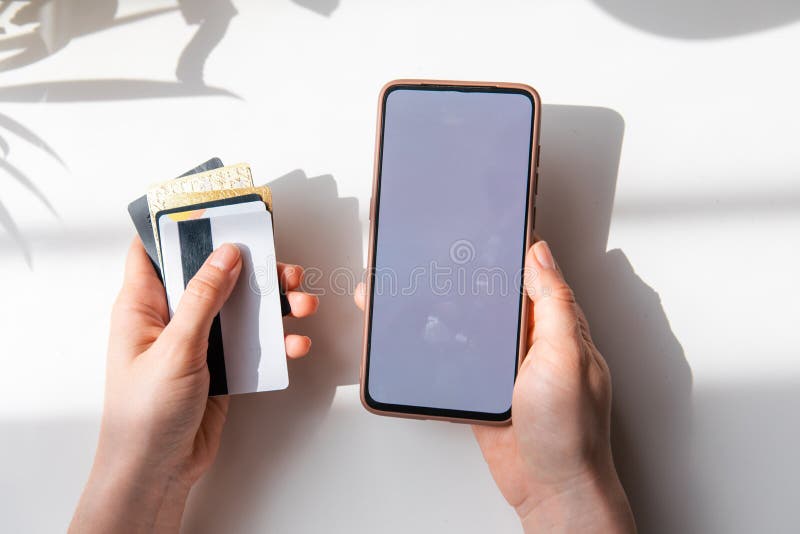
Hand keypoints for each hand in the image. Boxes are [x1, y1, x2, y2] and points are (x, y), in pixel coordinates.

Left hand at [70, 239, 317, 532]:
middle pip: (213, 276)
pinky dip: (276, 342)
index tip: (216, 211)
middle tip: (280, 266)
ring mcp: (198, 342)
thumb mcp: (175, 348)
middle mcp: (171, 319)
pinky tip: (292, 344)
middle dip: (250, 268)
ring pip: (240, 308)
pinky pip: (252, 343)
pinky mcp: (220, 365)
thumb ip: (203, 298)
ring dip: (273, 305)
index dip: (180, 227)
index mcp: (143, 307)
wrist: (158, 471)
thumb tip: (225, 254)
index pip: (154, 251)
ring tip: (300, 303)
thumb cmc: (145, 414)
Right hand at [354, 241, 634, 532]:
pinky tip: (416, 337)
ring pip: (467, 327)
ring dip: (441, 311)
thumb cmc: (571, 430)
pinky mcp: (482, 390)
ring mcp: (503, 367)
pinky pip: (454, 360)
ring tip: (412, 291)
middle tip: (432, 256)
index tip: (478, 227)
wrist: (550, 489)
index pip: (528, 274)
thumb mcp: (566, 356)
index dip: (506, 250)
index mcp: (554, 325)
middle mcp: (529, 342)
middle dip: (463, 277)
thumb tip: (541, 253)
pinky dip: (434, 348)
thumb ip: (554, 304)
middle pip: (490, 298)